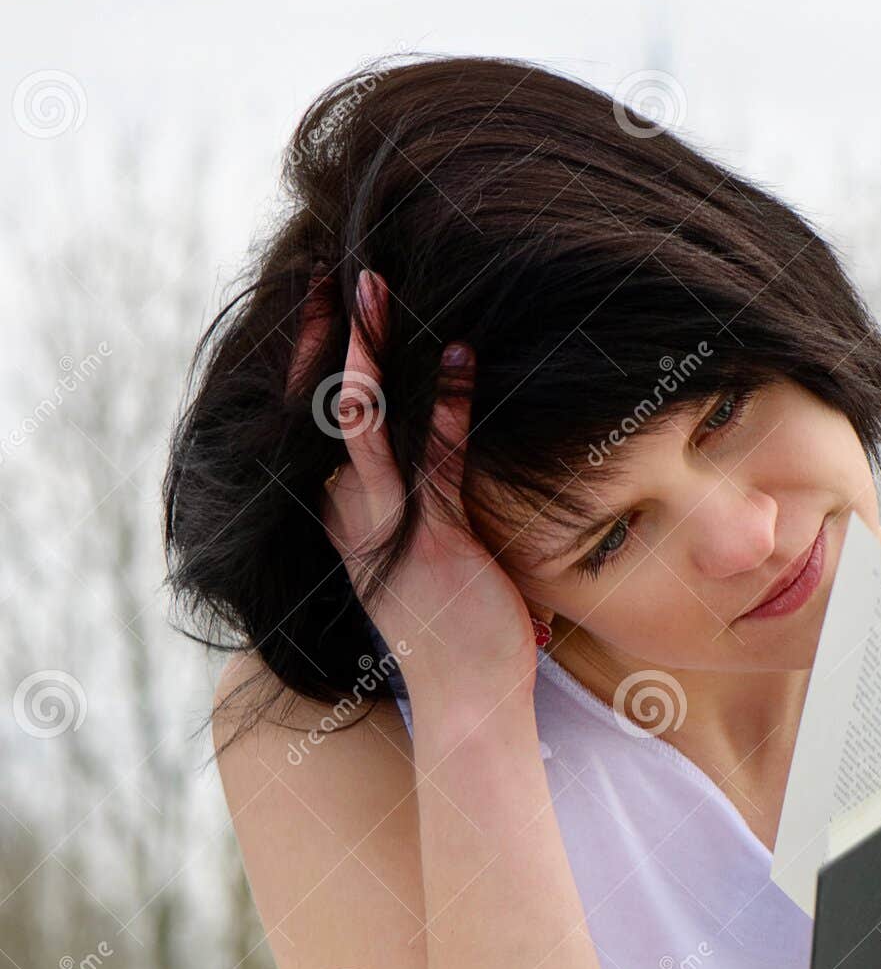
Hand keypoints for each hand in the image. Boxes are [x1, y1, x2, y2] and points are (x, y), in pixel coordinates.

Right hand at [294, 269, 542, 693]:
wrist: (469, 699)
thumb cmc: (459, 625)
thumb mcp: (427, 551)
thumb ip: (422, 500)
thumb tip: (441, 453)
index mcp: (347, 512)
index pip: (323, 421)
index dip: (322, 358)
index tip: (332, 300)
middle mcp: (353, 512)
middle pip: (331, 407)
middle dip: (336, 335)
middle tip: (345, 270)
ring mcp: (388, 524)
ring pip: (368, 423)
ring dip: (374, 351)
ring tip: (377, 287)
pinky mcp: (432, 538)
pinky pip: (435, 460)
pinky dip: (446, 406)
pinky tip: (460, 357)